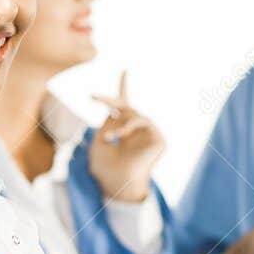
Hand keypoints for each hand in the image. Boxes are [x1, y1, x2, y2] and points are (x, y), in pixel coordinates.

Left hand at [87, 70, 165, 202]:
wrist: (117, 182)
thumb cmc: (105, 167)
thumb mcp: (98, 140)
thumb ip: (106, 122)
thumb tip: (116, 111)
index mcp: (122, 131)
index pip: (124, 108)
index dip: (124, 88)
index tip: (126, 71)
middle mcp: (136, 131)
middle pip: (127, 107)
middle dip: (111, 100)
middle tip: (95, 98)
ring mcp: (149, 135)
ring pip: (134, 115)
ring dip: (119, 125)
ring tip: (111, 138)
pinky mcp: (159, 140)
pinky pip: (143, 122)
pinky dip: (129, 127)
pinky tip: (120, 137)